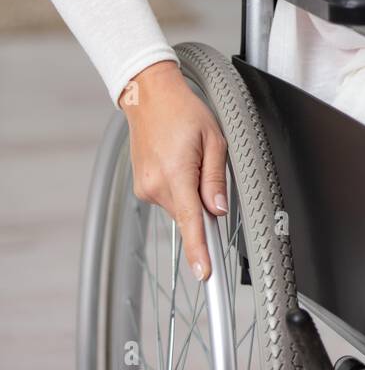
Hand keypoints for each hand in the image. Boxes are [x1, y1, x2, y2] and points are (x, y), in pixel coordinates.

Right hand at [119, 60, 228, 280]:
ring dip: (190, 192)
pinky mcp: (141, 188)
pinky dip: (179, 188)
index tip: (204, 272)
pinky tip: (178, 163)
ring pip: (180, 207)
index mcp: (176, 173)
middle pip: (189, 214)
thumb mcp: (213, 138)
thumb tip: (218, 209)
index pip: (191, 221)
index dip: (199, 250)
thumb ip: (215, 177)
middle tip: (205, 168)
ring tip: (188, 157)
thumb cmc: (183, 111)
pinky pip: (169, 199)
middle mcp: (155, 185)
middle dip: (203, 203)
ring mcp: (145, 188)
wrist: (150, 97)